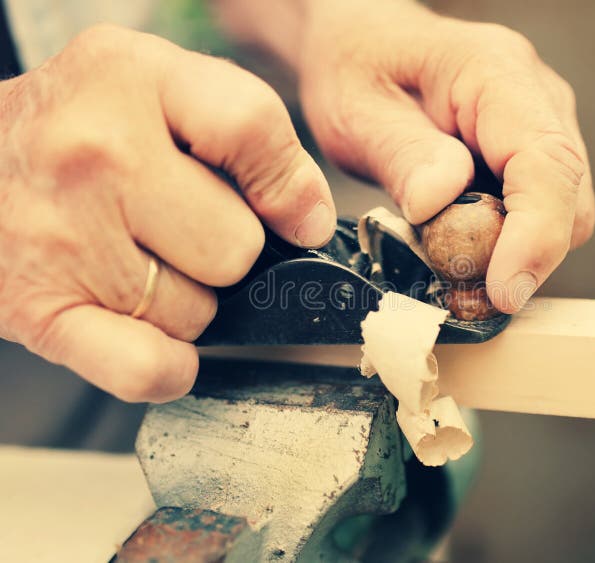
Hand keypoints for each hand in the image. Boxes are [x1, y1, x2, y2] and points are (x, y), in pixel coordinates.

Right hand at [0, 24, 335, 401]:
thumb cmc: (79, 128)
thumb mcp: (157, 85)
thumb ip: (247, 132)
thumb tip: (309, 218)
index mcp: (132, 80)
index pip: (252, 129)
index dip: (290, 186)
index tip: (295, 216)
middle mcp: (93, 155)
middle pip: (237, 247)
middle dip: (226, 250)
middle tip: (180, 228)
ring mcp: (64, 239)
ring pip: (200, 312)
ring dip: (187, 299)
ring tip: (139, 259)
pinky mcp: (42, 312)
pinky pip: (147, 368)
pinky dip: (164, 364)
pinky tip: (147, 326)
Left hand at [296, 1, 594, 311]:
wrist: (366, 42)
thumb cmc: (358, 65)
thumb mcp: (356, 108)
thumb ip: (401, 153)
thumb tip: (440, 204)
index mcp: (495, 74)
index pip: (546, 161)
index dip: (536, 235)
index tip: (505, 290)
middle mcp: (536, 98)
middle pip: (568, 199)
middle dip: (526, 256)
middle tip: (463, 294)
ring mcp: (541, 125)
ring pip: (562, 213)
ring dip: (515, 253)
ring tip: (454, 268)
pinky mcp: (529, 154)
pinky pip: (538, 211)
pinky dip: (507, 243)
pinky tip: (463, 247)